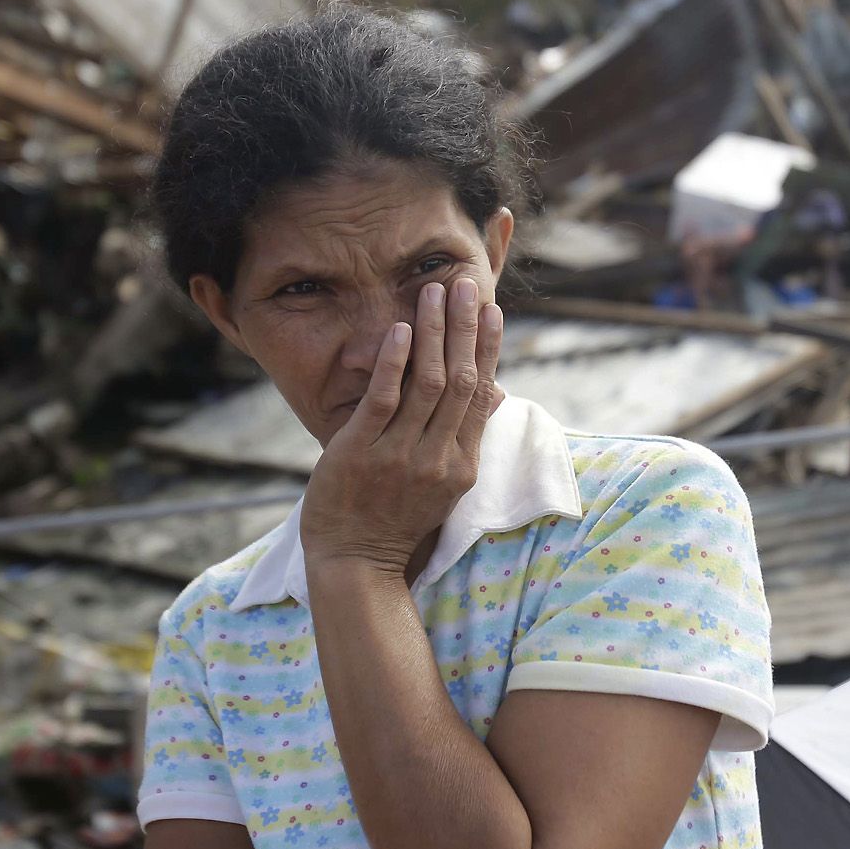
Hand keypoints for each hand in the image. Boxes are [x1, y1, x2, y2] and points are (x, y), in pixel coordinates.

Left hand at [300, 276, 503, 577]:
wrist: (355, 564)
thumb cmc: (395, 522)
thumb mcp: (445, 486)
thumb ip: (466, 438)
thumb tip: (495, 392)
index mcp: (461, 465)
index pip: (480, 394)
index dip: (487, 349)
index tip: (492, 310)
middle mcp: (438, 458)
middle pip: (461, 380)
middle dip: (464, 328)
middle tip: (465, 284)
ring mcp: (400, 455)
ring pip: (427, 383)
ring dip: (433, 333)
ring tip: (433, 292)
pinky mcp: (362, 452)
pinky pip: (383, 399)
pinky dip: (394, 362)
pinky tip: (399, 329)